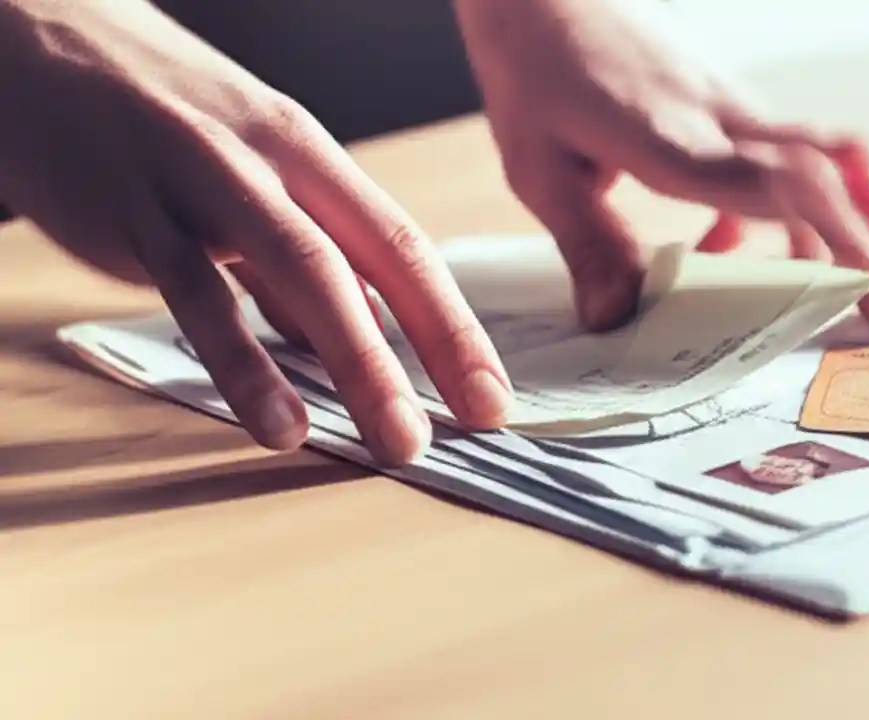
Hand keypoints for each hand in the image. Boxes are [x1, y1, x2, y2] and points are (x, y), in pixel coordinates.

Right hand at [0, 0, 511, 463]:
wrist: (32, 36)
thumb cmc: (155, 117)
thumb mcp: (245, 170)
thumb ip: (291, 255)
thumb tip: (350, 339)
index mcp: (307, 151)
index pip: (403, 245)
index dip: (457, 324)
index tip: (492, 394)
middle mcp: (269, 161)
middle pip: (372, 258)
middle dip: (435, 346)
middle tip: (475, 423)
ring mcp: (202, 182)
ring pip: (300, 274)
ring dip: (360, 362)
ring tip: (395, 442)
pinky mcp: (133, 212)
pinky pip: (198, 295)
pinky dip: (247, 362)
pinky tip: (280, 419)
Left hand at [454, 0, 868, 336]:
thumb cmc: (534, 67)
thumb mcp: (541, 169)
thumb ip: (589, 245)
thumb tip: (615, 320)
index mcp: (679, 139)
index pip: (787, 186)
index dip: (842, 241)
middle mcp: (723, 120)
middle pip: (833, 172)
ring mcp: (731, 109)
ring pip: (819, 166)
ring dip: (845, 230)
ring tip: (846, 298)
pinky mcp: (724, 107)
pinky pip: (775, 164)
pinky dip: (775, 215)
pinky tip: (726, 252)